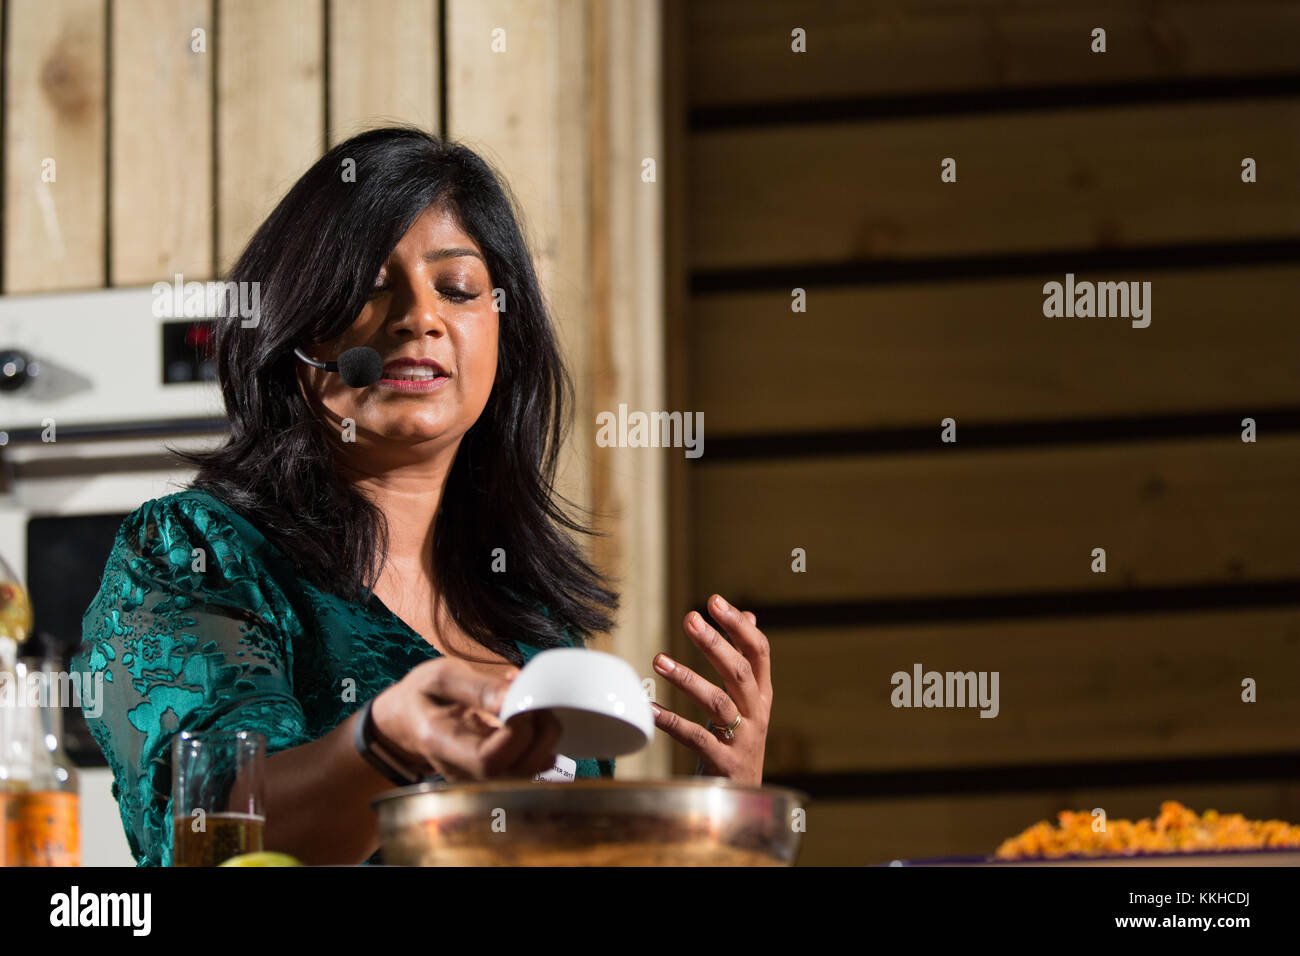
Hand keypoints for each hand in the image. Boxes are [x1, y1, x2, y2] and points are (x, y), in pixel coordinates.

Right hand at [369, 657, 561, 781]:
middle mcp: (462, 771)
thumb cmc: (422, 695)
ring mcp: (479, 778)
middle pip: (516, 772)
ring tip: (536, 706)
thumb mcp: (440, 677)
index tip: (523, 700)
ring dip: (546, 738)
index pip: (489, 760)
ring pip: (529, 772)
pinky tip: (532, 717)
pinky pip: (529, 766)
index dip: (517, 734)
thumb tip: (515, 696)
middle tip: (539, 699)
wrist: (405, 722)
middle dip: (541, 735)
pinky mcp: (494, 774)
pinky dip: (540, 741)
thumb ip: (477, 687)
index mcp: (441, 744)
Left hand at [650, 593, 770, 785]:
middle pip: (740, 672)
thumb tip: (749, 615)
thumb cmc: (737, 740)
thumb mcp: (746, 700)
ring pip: (719, 703)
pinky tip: (649, 707)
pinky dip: (671, 721)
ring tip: (658, 660)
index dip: (738, 625)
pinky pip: (695, 737)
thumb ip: (745, 659)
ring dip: (688, 679)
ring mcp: (743, 739)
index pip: (758, 651)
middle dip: (715, 643)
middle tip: (689, 619)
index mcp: (761, 693)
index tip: (714, 601)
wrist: (744, 800)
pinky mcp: (724, 763)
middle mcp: (757, 713)